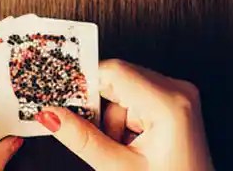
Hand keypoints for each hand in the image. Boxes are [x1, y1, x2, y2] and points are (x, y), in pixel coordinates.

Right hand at [38, 60, 213, 170]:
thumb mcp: (120, 169)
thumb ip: (82, 139)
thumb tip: (52, 115)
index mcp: (169, 103)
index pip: (113, 71)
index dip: (84, 85)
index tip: (63, 101)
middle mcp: (178, 91)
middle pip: (118, 80)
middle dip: (102, 111)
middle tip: (103, 141)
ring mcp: (180, 96)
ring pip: (125, 91)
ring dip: (114, 120)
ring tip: (124, 151)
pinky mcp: (177, 104)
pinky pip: (138, 100)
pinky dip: (127, 121)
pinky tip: (134, 145)